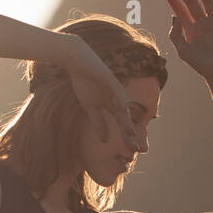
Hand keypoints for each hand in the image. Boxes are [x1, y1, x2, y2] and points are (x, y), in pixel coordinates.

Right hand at [62, 37, 138, 153]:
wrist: (77, 61)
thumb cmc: (84, 82)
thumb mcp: (90, 107)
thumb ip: (98, 122)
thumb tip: (105, 141)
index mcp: (112, 105)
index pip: (122, 123)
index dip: (126, 136)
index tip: (131, 150)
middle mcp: (117, 98)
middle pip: (125, 118)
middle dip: (129, 133)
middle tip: (135, 147)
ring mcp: (115, 88)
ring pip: (123, 107)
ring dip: (127, 120)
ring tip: (130, 134)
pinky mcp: (110, 78)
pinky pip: (117, 91)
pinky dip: (120, 100)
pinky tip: (123, 109)